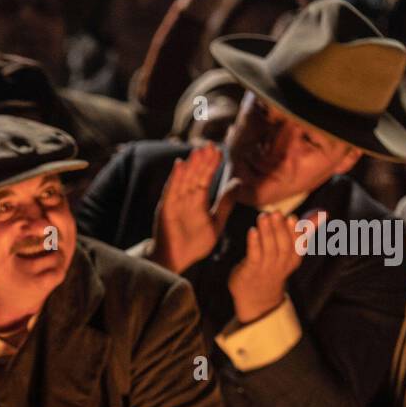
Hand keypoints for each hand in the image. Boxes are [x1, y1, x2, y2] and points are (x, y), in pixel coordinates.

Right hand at [152, 145, 237, 273]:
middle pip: (195, 177)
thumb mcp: (216, 221)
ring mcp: (175, 204)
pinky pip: (171, 192)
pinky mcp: (165, 211)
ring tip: (198, 151)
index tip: (220, 151)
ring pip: (184, 181)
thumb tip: (239, 182)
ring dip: (191, 165)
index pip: (205, 179)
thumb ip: (226, 203)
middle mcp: (185, 200)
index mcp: (197, 202)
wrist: (175, 261)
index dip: (212, 166)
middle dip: (202, 162)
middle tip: (210, 145)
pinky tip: (180, 165)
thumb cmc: (194, 243)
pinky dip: (175, 179)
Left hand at [229, 211, 303, 322]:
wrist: (257, 296)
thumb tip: (324, 212)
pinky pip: (254, 256)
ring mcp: (266, 268)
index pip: (299, 245)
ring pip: (269, 249)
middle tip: (276, 212)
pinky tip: (252, 231)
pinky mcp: (251, 271)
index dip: (296, 232)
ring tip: (263, 217)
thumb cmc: (274, 266)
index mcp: (294, 258)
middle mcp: (282, 264)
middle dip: (281, 228)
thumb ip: (305, 230)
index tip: (293, 217)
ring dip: (266, 232)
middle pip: (284, 246)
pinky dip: (254, 243)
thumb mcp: (291, 249)